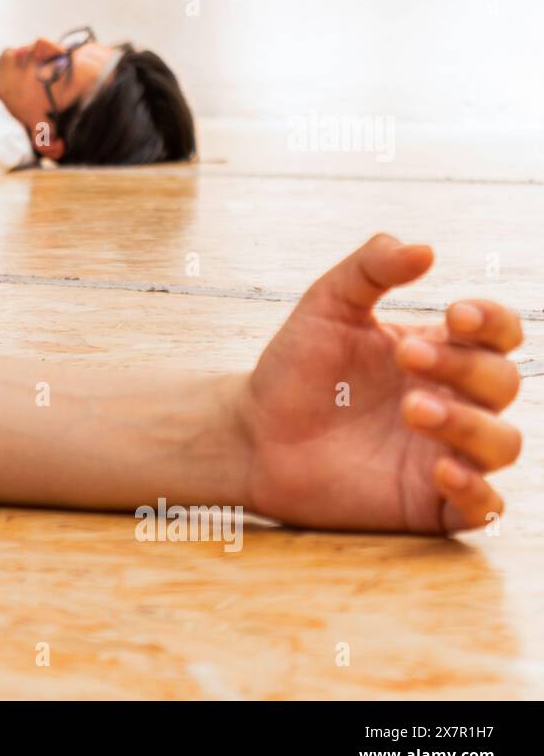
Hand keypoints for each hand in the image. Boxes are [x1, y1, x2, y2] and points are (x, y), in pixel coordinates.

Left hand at [240, 234, 522, 533]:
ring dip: (469, 424)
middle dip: (462, 366)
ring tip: (412, 410)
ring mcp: (447, 454)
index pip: (499, 334)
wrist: (253, 433)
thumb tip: (423, 248)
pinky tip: (442, 471)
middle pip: (501, 382)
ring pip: (502, 443)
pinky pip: (483, 507)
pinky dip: (478, 491)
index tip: (453, 314)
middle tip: (404, 357)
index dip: (491, 321)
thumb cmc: (295, 369)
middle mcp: (455, 402)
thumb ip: (369, 269)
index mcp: (441, 353)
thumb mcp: (326, 307)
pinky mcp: (429, 504)